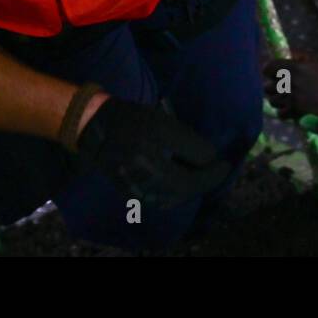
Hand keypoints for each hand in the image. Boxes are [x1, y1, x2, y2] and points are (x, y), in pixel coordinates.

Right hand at [74, 99, 230, 208]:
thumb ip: (187, 140)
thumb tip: (209, 159)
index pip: (198, 159)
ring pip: (177, 195)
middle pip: (189, 183)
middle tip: (220, 171)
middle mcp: (146, 162)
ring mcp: (137, 181)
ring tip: (202, 178)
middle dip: (208, 179)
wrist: (95, 128)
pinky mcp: (131, 193)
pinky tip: (182, 187)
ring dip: (194, 188)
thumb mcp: (163, 118)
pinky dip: (176, 195)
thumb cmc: (133, 117)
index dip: (214, 162)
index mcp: (156, 137)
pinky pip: (161, 200)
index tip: (222, 160)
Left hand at [263, 57, 317, 118]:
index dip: (269, 71)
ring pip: (272, 101)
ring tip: (286, 100)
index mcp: (295, 67)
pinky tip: (291, 110)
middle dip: (273, 88)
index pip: (268, 68)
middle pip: (267, 86)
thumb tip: (290, 54)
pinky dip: (284, 113)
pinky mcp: (298, 110)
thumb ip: (301, 57)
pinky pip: (281, 114)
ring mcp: (294, 96)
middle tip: (281, 89)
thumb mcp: (317, 62)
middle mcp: (291, 81)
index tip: (273, 75)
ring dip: (278, 101)